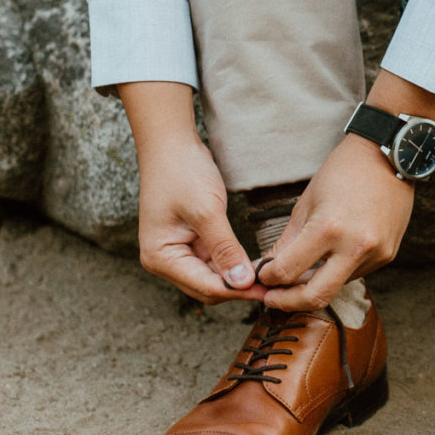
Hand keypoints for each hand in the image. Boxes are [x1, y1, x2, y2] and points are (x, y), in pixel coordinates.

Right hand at [119, 81, 263, 304]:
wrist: (171, 144)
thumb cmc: (182, 172)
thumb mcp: (207, 211)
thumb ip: (225, 250)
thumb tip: (243, 284)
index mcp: (160, 257)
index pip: (204, 286)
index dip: (237, 291)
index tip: (268, 289)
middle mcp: (164, 261)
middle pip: (207, 288)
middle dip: (238, 288)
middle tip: (274, 284)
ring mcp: (176, 253)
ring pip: (212, 279)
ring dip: (237, 278)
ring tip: (269, 276)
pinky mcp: (189, 243)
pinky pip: (213, 263)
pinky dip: (232, 264)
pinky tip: (255, 264)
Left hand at [256, 134, 413, 311]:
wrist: (388, 156)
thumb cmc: (342, 173)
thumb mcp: (306, 204)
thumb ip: (286, 243)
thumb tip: (264, 270)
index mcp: (328, 228)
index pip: (287, 271)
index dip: (268, 279)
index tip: (262, 277)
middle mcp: (355, 246)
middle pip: (315, 297)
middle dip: (287, 303)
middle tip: (271, 299)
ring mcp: (375, 254)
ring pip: (336, 287)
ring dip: (312, 286)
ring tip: (296, 277)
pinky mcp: (387, 255)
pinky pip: (354, 274)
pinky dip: (336, 272)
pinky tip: (329, 258)